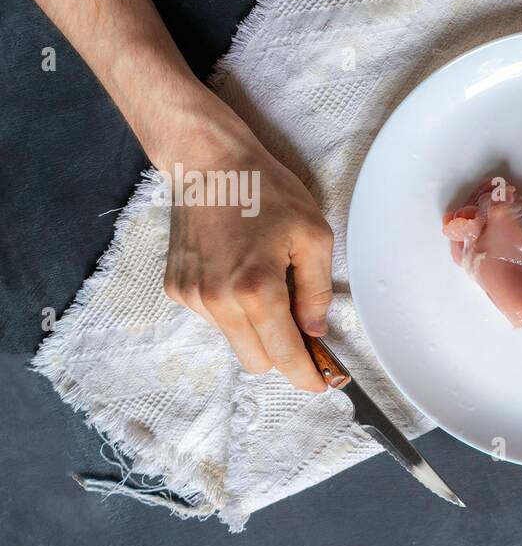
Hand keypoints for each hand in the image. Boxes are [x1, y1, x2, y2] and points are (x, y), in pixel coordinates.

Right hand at [162, 109, 333, 391]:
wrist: (208, 162)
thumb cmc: (264, 191)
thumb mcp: (313, 236)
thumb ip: (317, 291)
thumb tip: (316, 331)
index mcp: (256, 289)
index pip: (285, 354)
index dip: (306, 375)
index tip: (320, 383)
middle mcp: (218, 300)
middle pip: (257, 361)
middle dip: (282, 353)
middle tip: (302, 330)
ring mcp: (193, 296)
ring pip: (234, 341)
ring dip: (255, 329)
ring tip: (266, 284)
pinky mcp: (177, 288)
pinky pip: (213, 319)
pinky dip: (231, 309)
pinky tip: (238, 273)